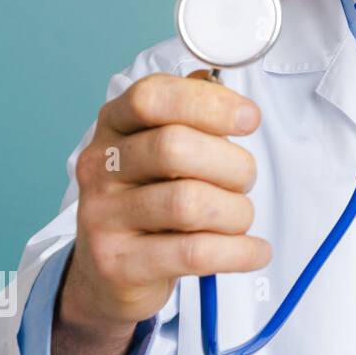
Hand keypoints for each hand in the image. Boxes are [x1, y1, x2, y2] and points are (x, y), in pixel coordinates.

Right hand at [62, 72, 270, 332]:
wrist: (110, 272)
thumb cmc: (151, 198)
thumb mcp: (164, 148)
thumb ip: (192, 113)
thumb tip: (220, 83)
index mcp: (114, 126)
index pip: (151, 97)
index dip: (208, 103)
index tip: (248, 119)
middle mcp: (100, 166)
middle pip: (175, 147)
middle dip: (232, 164)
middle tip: (244, 180)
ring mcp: (102, 217)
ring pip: (189, 203)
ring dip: (236, 211)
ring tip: (240, 218)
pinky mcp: (119, 264)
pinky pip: (194, 253)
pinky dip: (238, 251)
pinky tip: (254, 251)